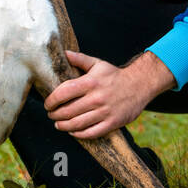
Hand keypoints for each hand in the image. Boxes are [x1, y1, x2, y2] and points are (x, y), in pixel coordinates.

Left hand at [44, 50, 174, 139]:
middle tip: (51, 114)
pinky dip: (78, 134)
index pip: (64, 92)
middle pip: (68, 111)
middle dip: (55, 115)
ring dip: (63, 126)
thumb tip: (65, 53)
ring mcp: (105, 112)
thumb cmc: (115, 75)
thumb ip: (80, 59)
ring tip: (58, 124)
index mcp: (90, 82)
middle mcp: (96, 98)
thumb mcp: (98, 64)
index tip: (48, 104)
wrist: (140, 85)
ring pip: (77, 123)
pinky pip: (91, 132)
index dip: (52, 100)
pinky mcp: (112, 123)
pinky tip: (72, 131)